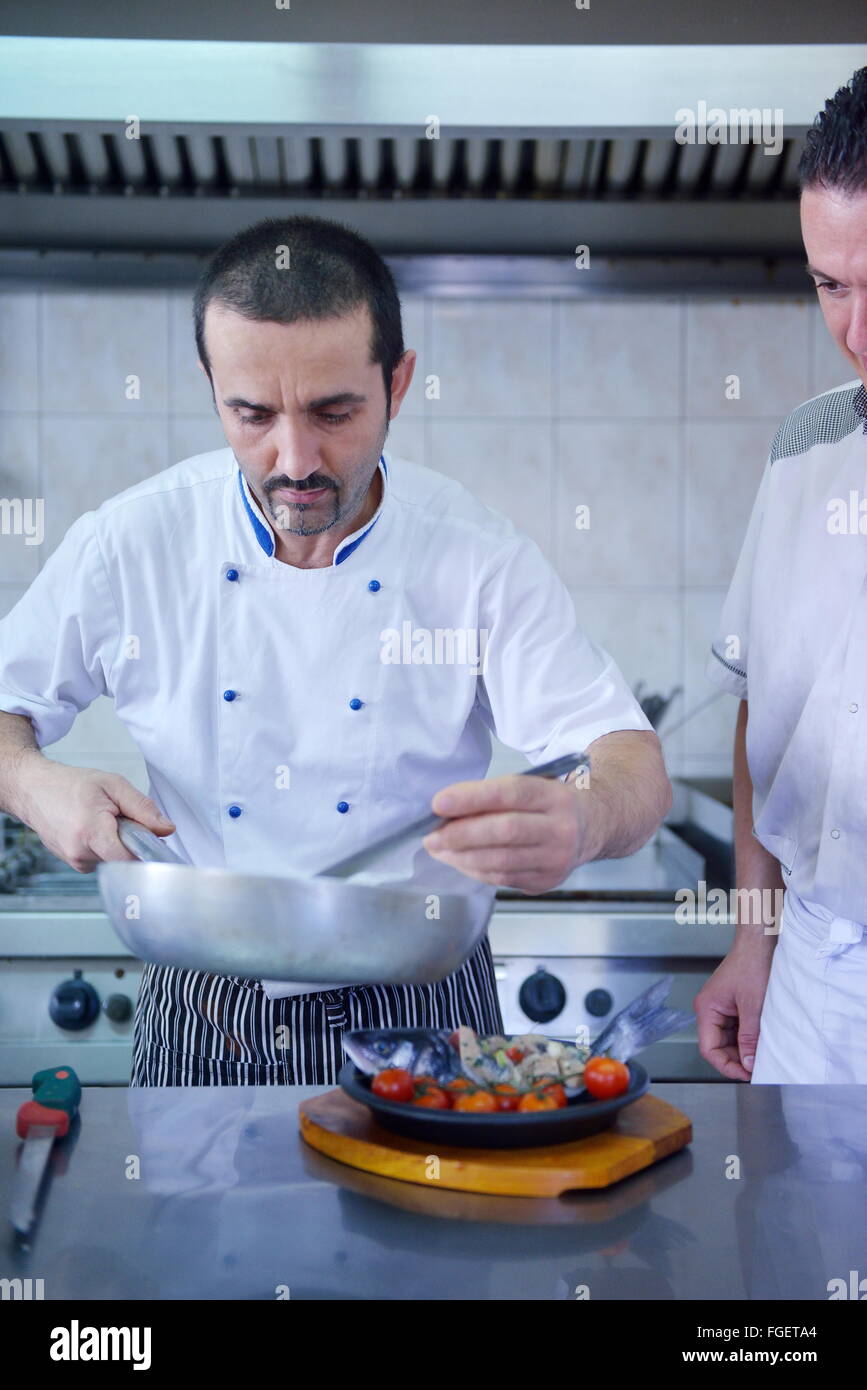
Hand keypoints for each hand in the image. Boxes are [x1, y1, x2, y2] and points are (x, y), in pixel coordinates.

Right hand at [17, 756, 174, 872]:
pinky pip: (101, 859)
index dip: (145, 851)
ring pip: (113, 859)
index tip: (152, 840)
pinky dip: (104, 845)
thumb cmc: (69, 785)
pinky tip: (93, 829)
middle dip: (130, 840)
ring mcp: (74, 861)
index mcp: (91, 833)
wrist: (33, 790)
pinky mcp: (73, 863)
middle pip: (123, 858)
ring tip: (102, 820)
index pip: (128, 860)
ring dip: (116, 842)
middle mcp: (79, 853)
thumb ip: (142, 808)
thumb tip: (166, 829)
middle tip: (121, 818)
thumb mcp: (113, 785)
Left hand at [423, 773, 583, 891]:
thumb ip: (493, 796)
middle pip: (505, 831)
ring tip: (440, 849)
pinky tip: (460, 861)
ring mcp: (557, 858)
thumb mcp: (531, 787)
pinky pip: (503, 878)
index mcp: (554, 795)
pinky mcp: (547, 881)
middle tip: (431, 836)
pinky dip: (475, 870)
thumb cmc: (548, 804)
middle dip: (461, 835)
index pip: (510, 793)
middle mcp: (560, 827)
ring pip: (501, 861)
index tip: (438, 803)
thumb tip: (446, 812)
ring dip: (462, 857)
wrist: (592, 826)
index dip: (472, 798)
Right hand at [694, 944, 773, 1080]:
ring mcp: (722, 1008)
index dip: (726, 1065)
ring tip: (763, 1055)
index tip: (746, 1074)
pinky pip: (738, 1029)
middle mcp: (710, 1010)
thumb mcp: (754, 1006)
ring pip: (729, 1039)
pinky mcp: (733, 1005)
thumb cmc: (753, 964)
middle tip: (758, 1069)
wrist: (760, 942)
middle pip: (718, 1046)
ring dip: (745, 1048)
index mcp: (706, 1009)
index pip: (708, 1049)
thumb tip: (750, 1064)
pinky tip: (763, 1040)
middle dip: (737, 1059)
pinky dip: (749, 1037)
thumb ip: (750, 1037)